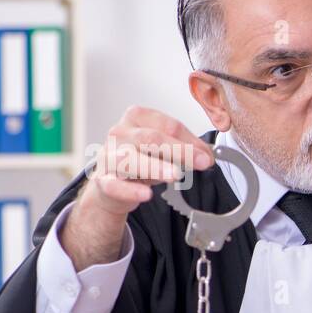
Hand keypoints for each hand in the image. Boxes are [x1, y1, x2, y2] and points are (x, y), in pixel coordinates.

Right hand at [65, 107, 214, 269]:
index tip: (208, 156)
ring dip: (156, 167)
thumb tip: (208, 156)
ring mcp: (109, 156)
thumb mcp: (163, 150)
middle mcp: (120, 133)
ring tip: (176, 175)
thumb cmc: (140, 161)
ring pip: (132, 159)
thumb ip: (185, 149)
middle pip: (151, 138)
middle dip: (181, 150)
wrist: (111, 185)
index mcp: (136, 118)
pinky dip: (131, 191)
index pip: (167, 125)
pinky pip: (115, 185)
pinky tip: (146, 195)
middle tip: (203, 163)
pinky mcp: (103, 181)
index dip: (191, 140)